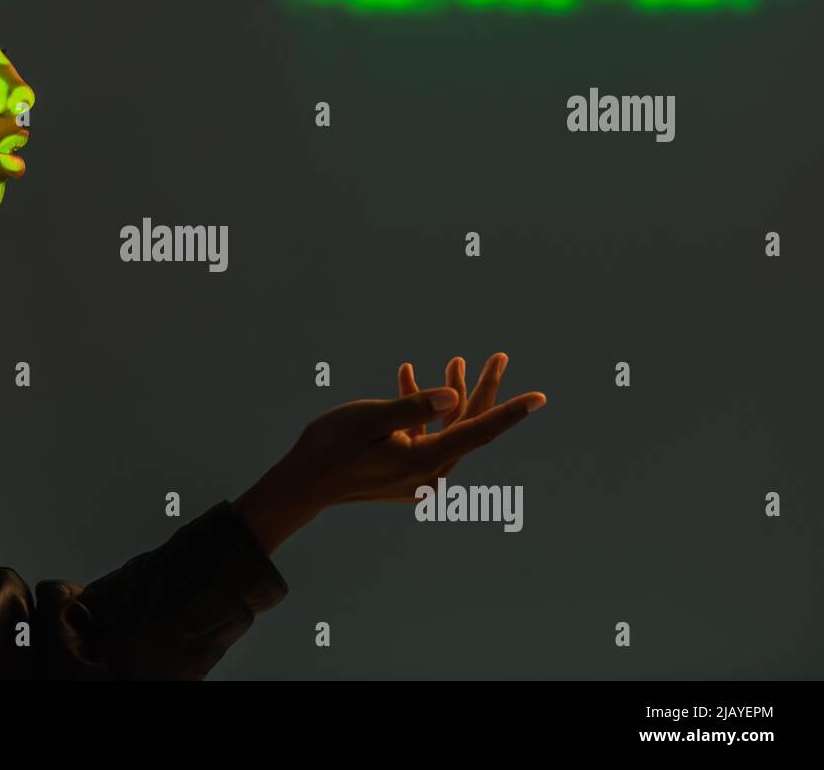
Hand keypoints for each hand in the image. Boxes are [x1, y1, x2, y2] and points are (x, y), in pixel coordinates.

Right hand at [232, 352, 544, 554]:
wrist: (303, 484)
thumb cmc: (330, 446)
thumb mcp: (369, 418)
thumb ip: (412, 406)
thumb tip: (454, 396)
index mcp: (425, 461)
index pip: (478, 431)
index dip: (510, 412)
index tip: (539, 398)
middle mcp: (430, 473)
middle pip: (469, 427)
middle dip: (482, 389)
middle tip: (499, 357)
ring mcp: (419, 477)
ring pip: (449, 430)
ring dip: (451, 396)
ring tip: (455, 361)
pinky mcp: (407, 475)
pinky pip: (427, 437)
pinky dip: (423, 411)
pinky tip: (410, 378)